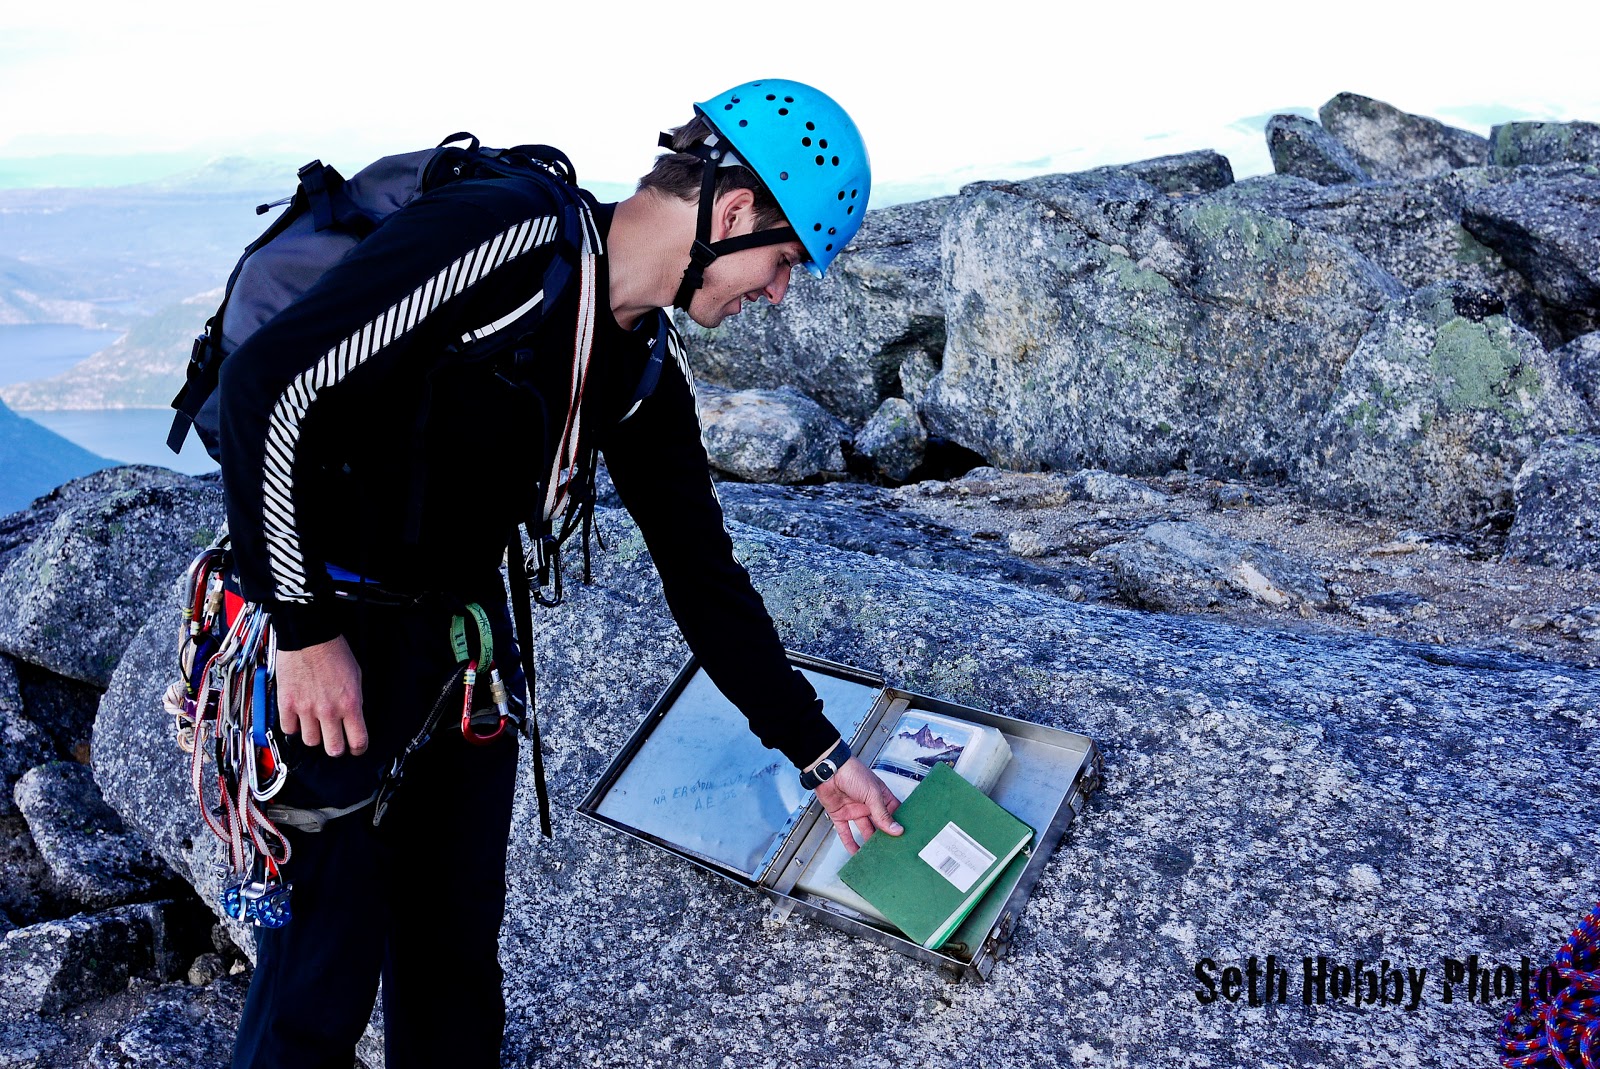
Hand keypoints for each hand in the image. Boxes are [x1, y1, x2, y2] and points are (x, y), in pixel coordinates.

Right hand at [274, 635, 367, 756]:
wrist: (309, 636)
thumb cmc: (333, 651)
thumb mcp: (355, 677)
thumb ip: (353, 701)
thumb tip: (352, 718)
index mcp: (350, 703)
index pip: (358, 741)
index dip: (358, 748)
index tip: (356, 747)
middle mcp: (329, 710)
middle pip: (333, 749)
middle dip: (336, 747)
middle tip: (335, 740)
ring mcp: (306, 709)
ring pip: (310, 741)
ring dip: (314, 735)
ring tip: (315, 723)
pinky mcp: (287, 704)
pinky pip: (289, 729)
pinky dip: (293, 726)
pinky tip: (298, 717)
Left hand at [815, 757, 901, 853]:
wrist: (828, 770)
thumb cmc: (852, 772)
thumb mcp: (873, 794)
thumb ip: (883, 814)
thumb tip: (896, 829)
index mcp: (879, 796)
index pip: (893, 812)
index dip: (898, 824)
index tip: (905, 837)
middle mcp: (868, 804)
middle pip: (880, 824)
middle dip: (885, 836)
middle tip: (892, 850)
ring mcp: (854, 810)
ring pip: (865, 830)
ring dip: (869, 842)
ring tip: (877, 855)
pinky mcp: (840, 815)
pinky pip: (846, 832)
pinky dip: (850, 843)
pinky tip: (856, 853)